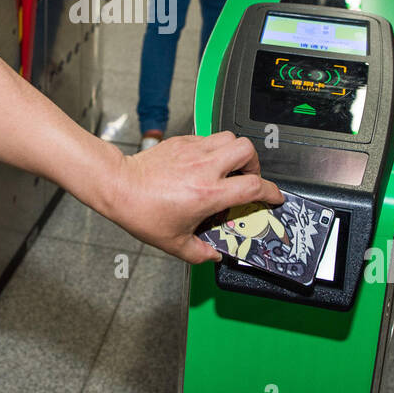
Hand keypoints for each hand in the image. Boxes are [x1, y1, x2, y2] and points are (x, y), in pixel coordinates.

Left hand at [99, 131, 283, 263]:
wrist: (118, 186)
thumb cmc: (141, 211)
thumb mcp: (174, 242)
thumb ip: (199, 253)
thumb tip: (213, 255)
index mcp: (207, 194)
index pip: (253, 186)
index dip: (271, 192)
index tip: (275, 197)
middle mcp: (204, 168)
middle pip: (246, 150)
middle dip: (254, 163)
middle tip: (248, 177)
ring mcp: (193, 151)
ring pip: (229, 137)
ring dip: (235, 152)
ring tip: (229, 168)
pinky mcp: (181, 142)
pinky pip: (208, 138)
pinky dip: (214, 148)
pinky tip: (205, 164)